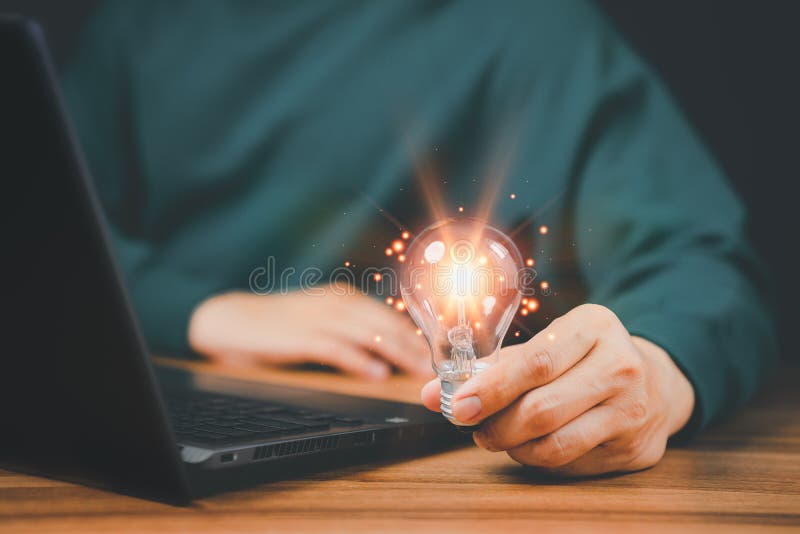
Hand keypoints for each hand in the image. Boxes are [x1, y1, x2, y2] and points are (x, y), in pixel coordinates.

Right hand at [189, 287, 431, 379]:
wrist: (233, 320)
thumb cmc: (279, 324)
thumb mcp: (319, 320)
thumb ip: (349, 330)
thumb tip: (386, 353)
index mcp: (343, 298)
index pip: (389, 316)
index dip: (415, 335)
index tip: (436, 354)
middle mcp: (336, 304)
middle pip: (386, 324)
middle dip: (415, 347)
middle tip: (436, 367)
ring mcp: (319, 318)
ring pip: (369, 335)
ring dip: (398, 354)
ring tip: (418, 372)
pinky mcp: (302, 337)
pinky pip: (338, 348)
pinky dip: (360, 360)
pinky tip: (377, 373)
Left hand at [421, 304, 694, 475]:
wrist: (653, 382)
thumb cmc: (583, 359)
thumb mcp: (546, 346)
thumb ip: (491, 367)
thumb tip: (432, 394)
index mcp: (593, 326)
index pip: (536, 362)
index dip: (491, 388)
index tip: (458, 406)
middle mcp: (621, 364)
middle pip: (542, 408)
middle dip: (496, 425)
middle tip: (475, 428)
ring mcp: (634, 408)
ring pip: (556, 444)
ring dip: (515, 447)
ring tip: (500, 437)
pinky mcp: (636, 447)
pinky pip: (572, 463)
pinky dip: (541, 459)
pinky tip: (534, 446)